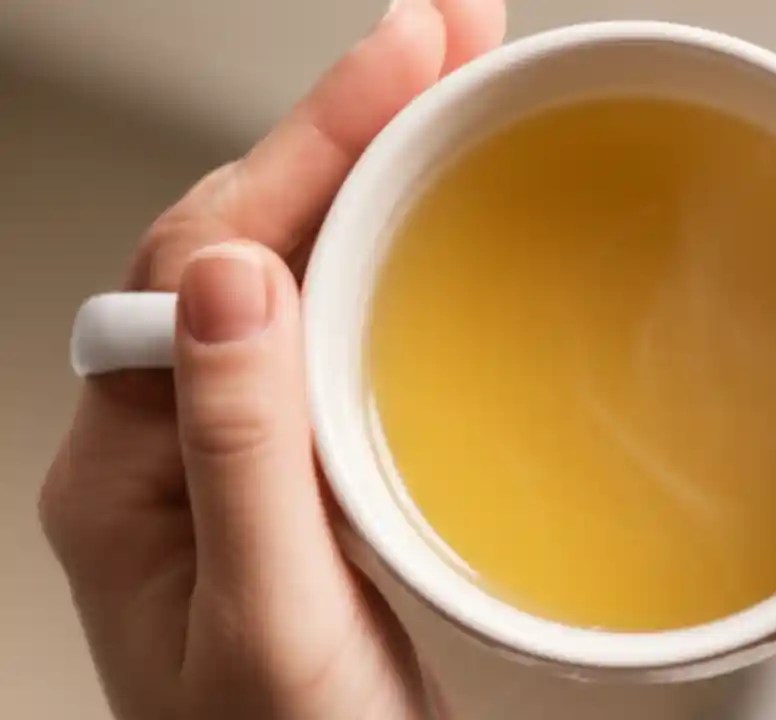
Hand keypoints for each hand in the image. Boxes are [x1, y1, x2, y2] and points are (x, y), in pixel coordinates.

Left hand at [38, 2, 504, 717]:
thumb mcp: (270, 629)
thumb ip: (243, 458)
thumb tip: (235, 276)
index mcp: (133, 467)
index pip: (202, 260)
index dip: (303, 146)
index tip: (401, 60)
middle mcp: (181, 436)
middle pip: (249, 234)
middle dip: (348, 122)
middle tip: (451, 39)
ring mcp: (251, 443)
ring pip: (302, 267)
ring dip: (377, 167)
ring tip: (458, 88)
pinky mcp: (320, 461)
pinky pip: (348, 324)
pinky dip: (399, 248)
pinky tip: (444, 212)